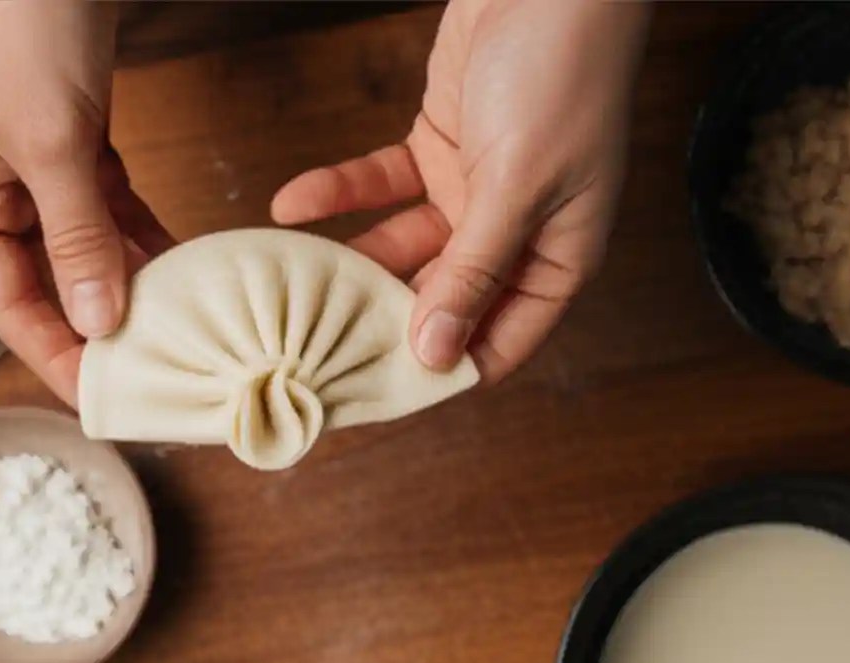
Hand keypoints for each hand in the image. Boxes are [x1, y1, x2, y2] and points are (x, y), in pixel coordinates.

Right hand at [0, 0, 172, 404]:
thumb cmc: (20, 26)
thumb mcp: (49, 141)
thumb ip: (76, 233)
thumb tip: (98, 319)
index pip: (8, 303)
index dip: (53, 354)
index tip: (104, 398)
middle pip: (49, 281)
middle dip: (99, 327)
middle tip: (155, 372)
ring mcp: (38, 164)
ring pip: (87, 247)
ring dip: (130, 283)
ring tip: (180, 329)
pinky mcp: (78, 138)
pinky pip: (111, 206)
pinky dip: (144, 234)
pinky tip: (182, 265)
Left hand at [272, 0, 649, 382]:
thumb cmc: (560, 81)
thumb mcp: (517, 188)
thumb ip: (474, 271)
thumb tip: (438, 353)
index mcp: (557, 258)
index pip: (500, 340)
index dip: (445, 371)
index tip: (379, 394)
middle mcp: (515, 235)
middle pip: (443, 301)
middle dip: (382, 323)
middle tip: (315, 349)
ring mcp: (473, 194)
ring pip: (402, 248)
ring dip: (350, 262)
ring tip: (290, 285)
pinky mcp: (438, 150)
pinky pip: (381, 186)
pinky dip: (337, 194)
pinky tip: (288, 206)